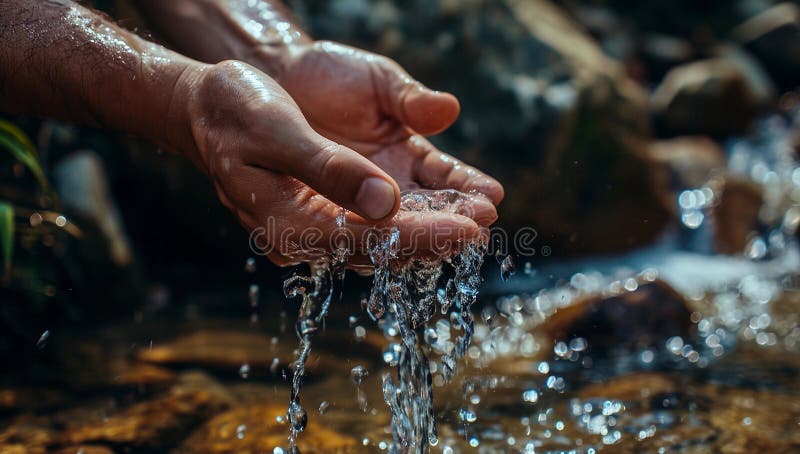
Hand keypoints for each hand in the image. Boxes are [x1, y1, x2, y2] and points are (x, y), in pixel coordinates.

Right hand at [174, 61, 493, 264]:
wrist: (210, 102)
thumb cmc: (234, 108)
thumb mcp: (276, 130)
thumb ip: (329, 167)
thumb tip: (387, 204)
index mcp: (286, 223)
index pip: (362, 243)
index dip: (417, 238)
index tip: (464, 230)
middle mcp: (307, 232)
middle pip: (380, 247)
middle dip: (435, 237)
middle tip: (484, 226)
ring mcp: (321, 219)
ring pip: (386, 234)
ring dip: (433, 225)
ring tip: (481, 214)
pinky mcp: (334, 201)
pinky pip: (382, 214)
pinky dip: (420, 208)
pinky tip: (454, 201)